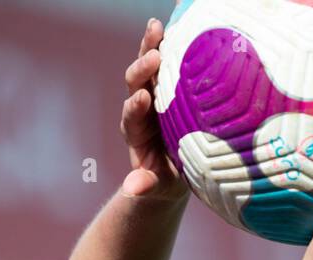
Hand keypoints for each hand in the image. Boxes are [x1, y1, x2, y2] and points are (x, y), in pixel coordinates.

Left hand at [120, 12, 189, 201]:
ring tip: (157, 25)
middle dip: (141, 70)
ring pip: (149, 66)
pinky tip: (181, 18)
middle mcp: (142, 107)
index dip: (135, 107)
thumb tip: (134, 189)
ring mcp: (155, 92)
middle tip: (152, 56)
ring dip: (151, 45)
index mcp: (136, 132)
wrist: (172, 170)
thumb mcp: (157, 186)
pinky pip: (169, 59)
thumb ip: (146, 185)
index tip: (141, 99)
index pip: (131, 116)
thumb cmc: (165, 181)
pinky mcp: (169, 83)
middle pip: (135, 84)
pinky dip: (171, 41)